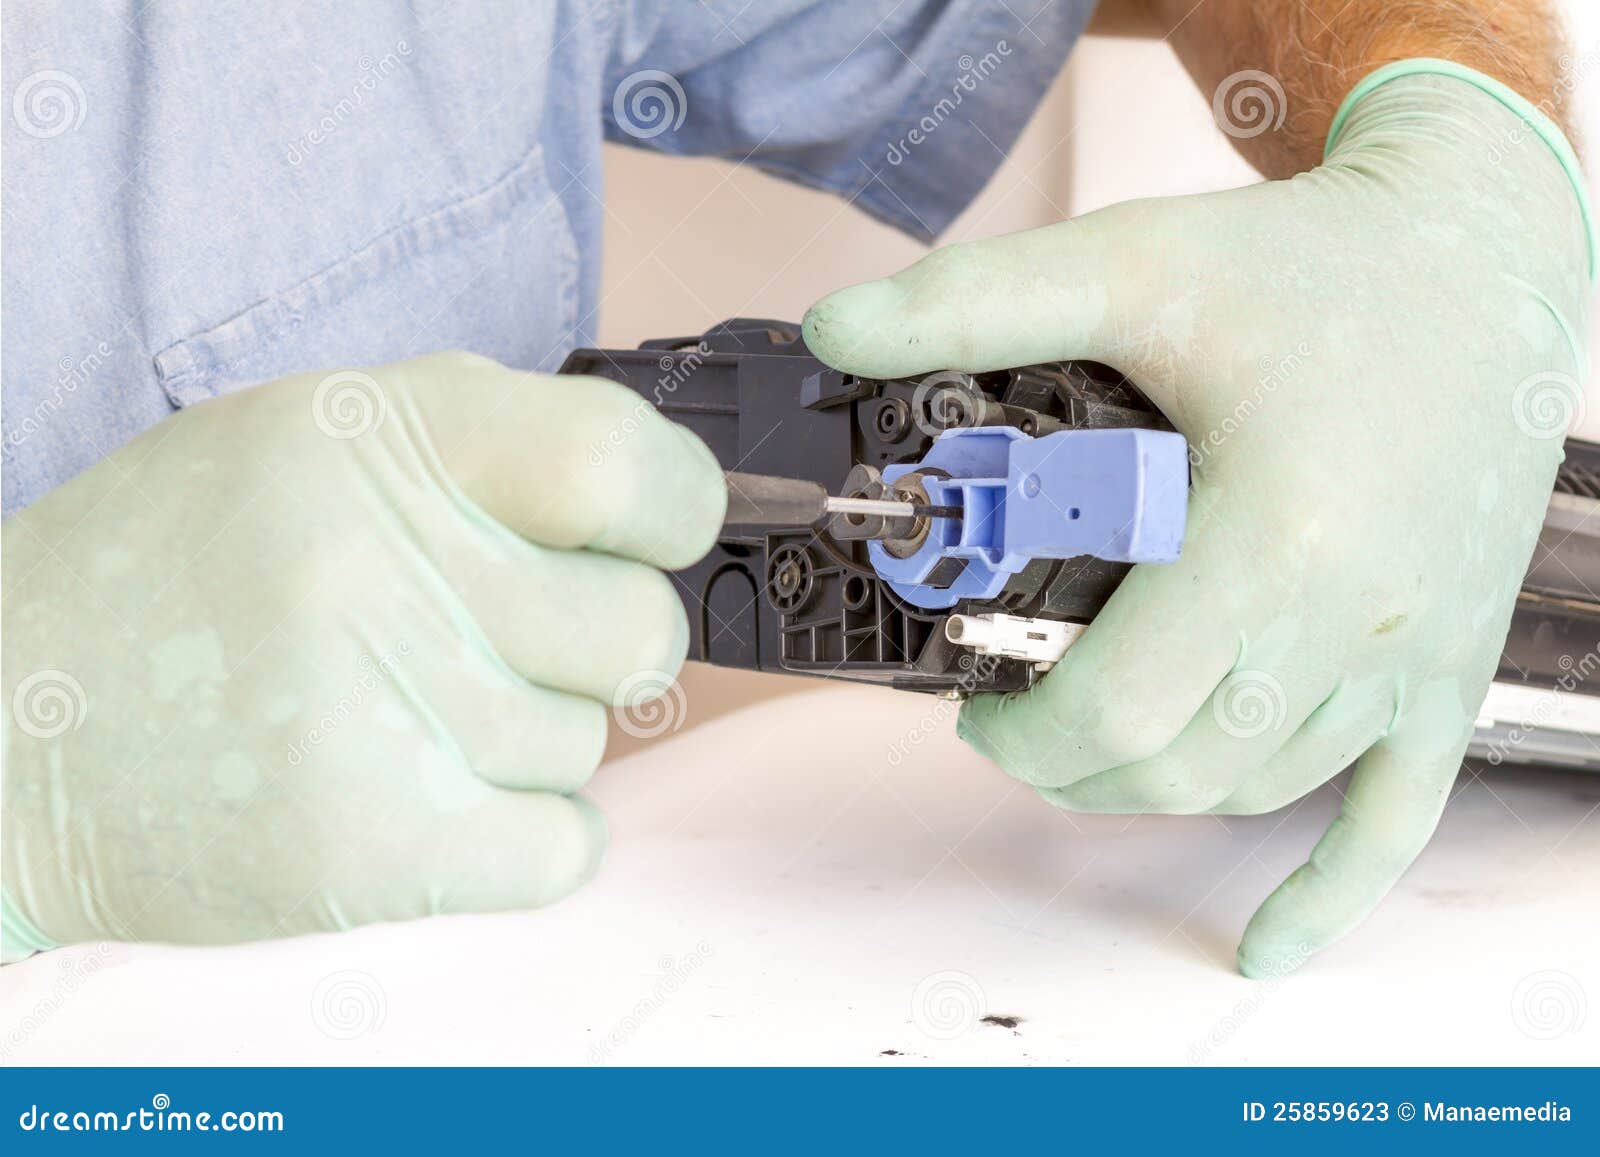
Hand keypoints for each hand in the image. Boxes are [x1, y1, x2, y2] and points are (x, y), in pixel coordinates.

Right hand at [2, 352, 724, 956]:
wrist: (7, 727)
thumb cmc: (176, 572)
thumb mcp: (310, 440)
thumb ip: (484, 450)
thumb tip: (657, 492)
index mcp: (375, 441)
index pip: (625, 467)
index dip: (673, 506)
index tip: (653, 531)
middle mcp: (380, 567)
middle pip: (638, 629)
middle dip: (594, 640)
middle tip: (494, 636)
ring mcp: (376, 716)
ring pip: (589, 744)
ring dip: (526, 736)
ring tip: (398, 710)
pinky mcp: (367, 850)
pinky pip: (565, 847)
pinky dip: (523, 833)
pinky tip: (430, 791)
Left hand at [803, 71, 1591, 974]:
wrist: (1482, 260)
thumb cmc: (1312, 268)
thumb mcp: (1133, 264)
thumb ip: (974, 307)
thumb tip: (833, 329)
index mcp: (1273, 537)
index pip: (1113, 708)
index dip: (1018, 731)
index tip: (970, 705)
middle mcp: (1352, 619)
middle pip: (1172, 767)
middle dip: (1065, 764)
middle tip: (1012, 719)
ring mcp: (1409, 659)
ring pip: (1254, 791)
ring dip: (1151, 790)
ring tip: (1093, 743)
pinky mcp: (1449, 668)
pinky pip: (1396, 819)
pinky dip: (1324, 894)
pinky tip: (1264, 943)